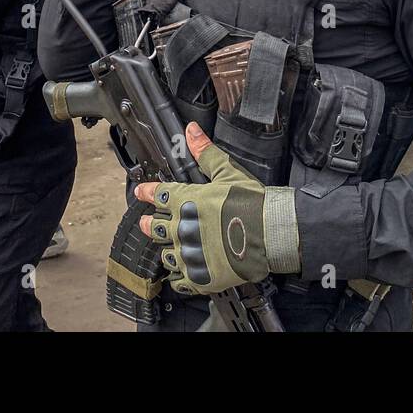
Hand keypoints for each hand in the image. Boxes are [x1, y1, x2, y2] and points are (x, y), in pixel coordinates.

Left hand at [134, 123, 298, 294]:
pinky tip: (182, 273)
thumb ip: (205, 153)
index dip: (147, 193)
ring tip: (171, 248)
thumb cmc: (252, 203)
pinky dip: (179, 277)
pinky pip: (179, 281)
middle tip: (148, 224)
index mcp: (186, 201)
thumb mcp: (228, 172)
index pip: (157, 195)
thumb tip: (191, 131)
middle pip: (154, 228)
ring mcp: (189, 254)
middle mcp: (182, 228)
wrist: (270, 234)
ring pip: (165, 255)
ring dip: (167, 250)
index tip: (141, 193)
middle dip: (149, 224)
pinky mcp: (200, 276)